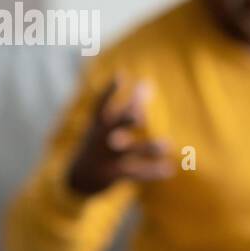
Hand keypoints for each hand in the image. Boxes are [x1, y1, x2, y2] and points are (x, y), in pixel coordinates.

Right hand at [66, 76, 175, 196]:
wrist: (81, 175)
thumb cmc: (101, 140)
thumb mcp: (109, 122)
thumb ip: (131, 104)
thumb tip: (148, 83)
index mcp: (100, 123)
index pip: (102, 104)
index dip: (109, 90)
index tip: (119, 76)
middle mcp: (103, 138)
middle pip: (115, 126)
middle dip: (126, 120)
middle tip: (138, 116)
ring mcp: (109, 156)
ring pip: (131, 151)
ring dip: (149, 148)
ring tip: (167, 145)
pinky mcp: (115, 173)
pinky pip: (136, 172)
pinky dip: (152, 172)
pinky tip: (168, 170)